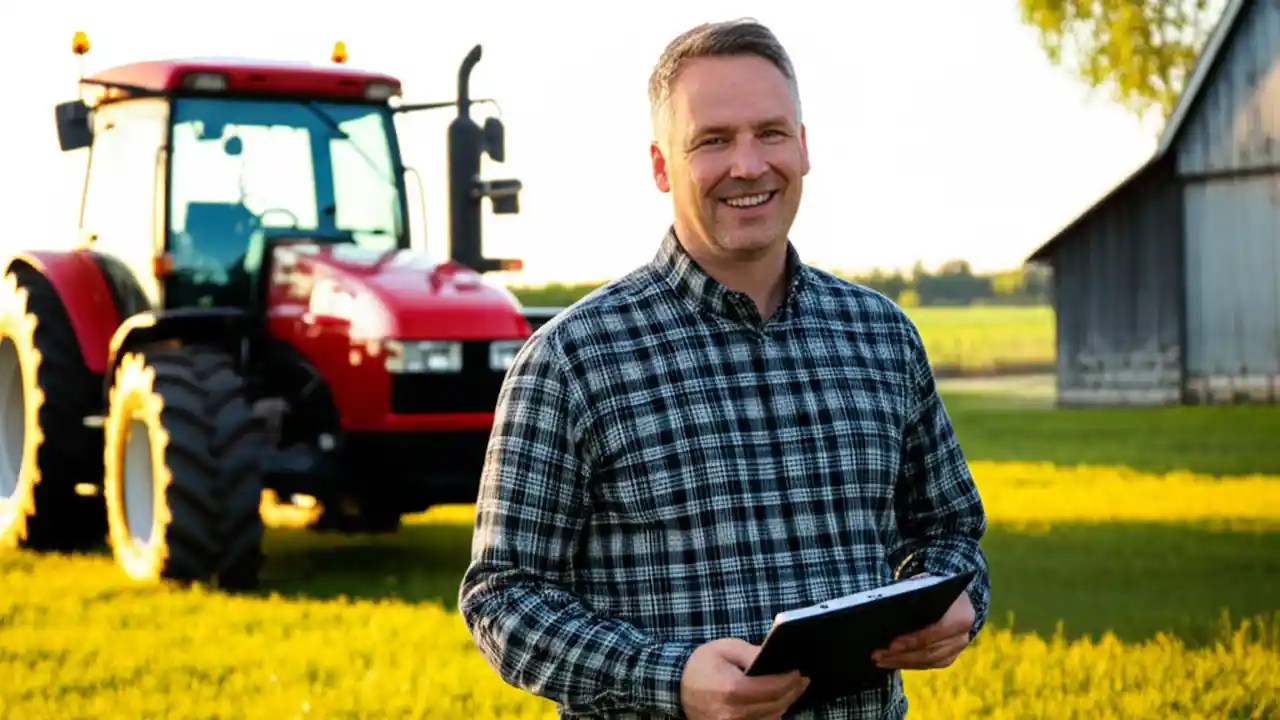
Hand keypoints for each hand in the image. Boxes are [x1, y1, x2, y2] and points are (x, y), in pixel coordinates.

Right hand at [680, 638, 809, 719]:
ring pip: (771, 719)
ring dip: (784, 704)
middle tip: (802, 680)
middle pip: (775, 706)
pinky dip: (771, 713)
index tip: (800, 672)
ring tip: (792, 689)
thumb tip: (777, 659)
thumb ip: (753, 654)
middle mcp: (732, 714)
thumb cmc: (702, 663)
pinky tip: (776, 701)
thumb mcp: (726, 648)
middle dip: (792, 692)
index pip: (772, 689)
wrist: (675, 685)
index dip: (790, 680)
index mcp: (732, 690)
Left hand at [871, 590, 974, 669]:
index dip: (913, 640)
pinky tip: (891, 662)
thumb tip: (887, 610)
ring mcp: (957, 649)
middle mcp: (963, 636)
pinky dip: (908, 664)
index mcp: (961, 615)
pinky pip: (927, 664)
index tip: (892, 645)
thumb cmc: (935, 589)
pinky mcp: (949, 657)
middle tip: (878, 655)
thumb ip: (913, 596)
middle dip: (902, 654)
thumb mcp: (926, 585)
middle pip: (930, 651)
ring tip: (880, 660)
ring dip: (901, 662)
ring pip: (927, 661)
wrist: (954, 597)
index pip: (936, 631)